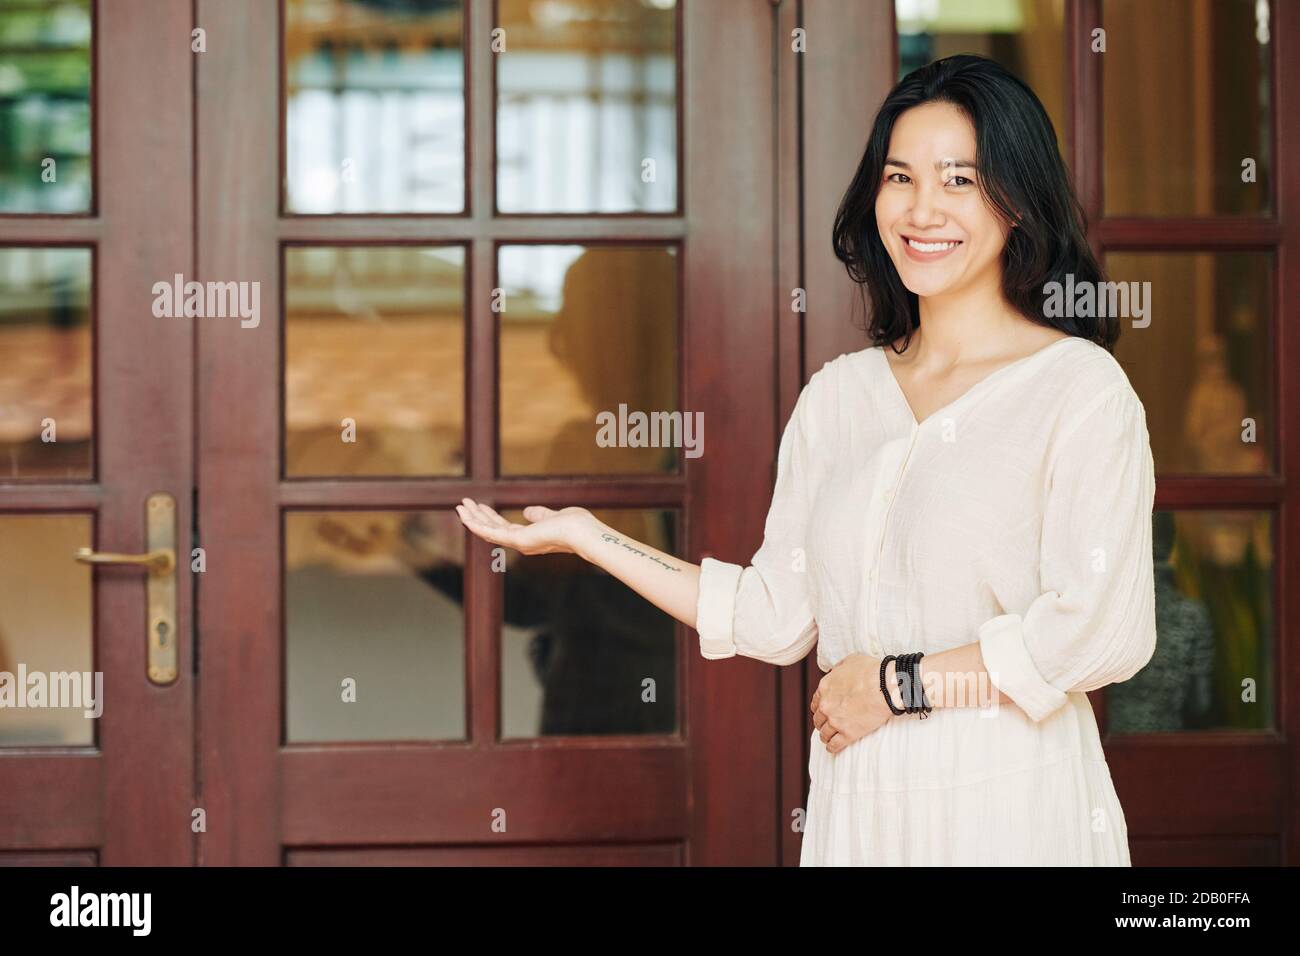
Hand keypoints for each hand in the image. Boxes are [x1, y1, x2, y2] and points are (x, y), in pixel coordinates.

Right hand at [454, 498, 595, 556]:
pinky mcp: (516, 540)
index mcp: (530, 538)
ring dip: (473, 519)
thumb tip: (527, 511)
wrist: (581, 532)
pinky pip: (491, 533)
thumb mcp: (552, 516)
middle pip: (493, 529)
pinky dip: (477, 525)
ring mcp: (518, 543)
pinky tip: (466, 517)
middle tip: (463, 505)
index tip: (480, 506)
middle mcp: (521, 543)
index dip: (490, 517)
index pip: (504, 527)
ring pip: (488, 531)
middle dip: (477, 517)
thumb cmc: (574, 525)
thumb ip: (539, 515)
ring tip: (460, 506)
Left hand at [810, 653, 896, 753]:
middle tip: (827, 724)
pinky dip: (832, 747)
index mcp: (824, 688)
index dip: (820, 707)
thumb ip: (840, 668)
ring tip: (828, 738)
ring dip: (825, 736)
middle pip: (818, 719)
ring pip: (824, 733)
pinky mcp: (848, 733)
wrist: (884, 686)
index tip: (824, 711)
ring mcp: (835, 721)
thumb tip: (837, 671)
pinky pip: (834, 745)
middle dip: (822, 722)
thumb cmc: (871, 671)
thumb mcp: (850, 660)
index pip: (816, 702)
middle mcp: (826, 705)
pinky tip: (833, 748)